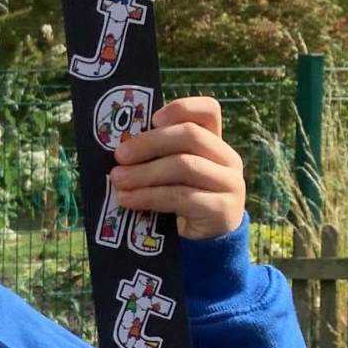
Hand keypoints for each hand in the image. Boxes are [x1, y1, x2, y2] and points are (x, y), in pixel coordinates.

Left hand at [108, 95, 245, 239]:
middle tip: (120, 156)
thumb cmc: (178, 197)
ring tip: (118, 180)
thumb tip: (119, 147)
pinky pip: (182, 197)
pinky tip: (129, 200)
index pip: (208, 110)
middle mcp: (227, 157)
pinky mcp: (222, 209)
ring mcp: (229, 183)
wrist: (202, 239)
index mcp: (214, 140)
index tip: (152, 119)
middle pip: (190, 136)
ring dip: (144, 173)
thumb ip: (156, 155)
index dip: (180, 109)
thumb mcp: (169, 171)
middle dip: (149, 143)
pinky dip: (150, 197)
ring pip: (184, 166)